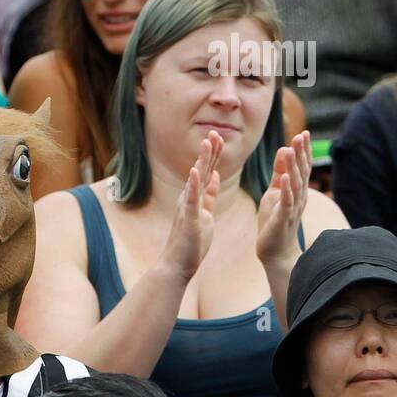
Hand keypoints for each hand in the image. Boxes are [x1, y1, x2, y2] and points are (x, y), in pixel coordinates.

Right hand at [157, 131, 221, 282]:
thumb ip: (208, 195)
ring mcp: (187, 208)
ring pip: (196, 180)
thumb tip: (214, 176)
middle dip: (210, 151)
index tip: (220, 137)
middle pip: (202, 171)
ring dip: (202, 161)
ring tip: (207, 143)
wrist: (177, 264)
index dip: (214, 155)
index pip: (207, 172)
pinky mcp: (188, 219)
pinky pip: (191, 199)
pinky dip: (193, 184)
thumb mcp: (204, 214)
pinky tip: (194, 171)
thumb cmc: (192, 243)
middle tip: (215, 132)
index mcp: (197, 198)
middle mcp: (190, 199)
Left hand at [256, 130, 311, 268]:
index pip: (301, 167)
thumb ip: (279, 172)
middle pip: (301, 172)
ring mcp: (291, 208)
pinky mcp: (282, 218)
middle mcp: (298, 197)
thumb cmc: (274, 220)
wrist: (275, 250)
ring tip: (291, 150)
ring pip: (295, 184)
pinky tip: (283, 178)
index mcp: (295, 190)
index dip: (302, 150)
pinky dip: (286, 190)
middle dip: (301, 154)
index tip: (303, 133)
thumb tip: (284, 149)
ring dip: (293, 167)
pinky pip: (286, 202)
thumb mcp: (274, 192)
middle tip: (301, 135)